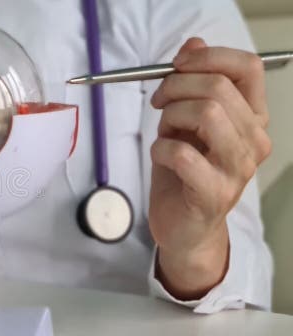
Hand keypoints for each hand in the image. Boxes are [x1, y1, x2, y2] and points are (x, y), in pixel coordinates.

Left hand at [148, 38, 271, 299]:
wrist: (184, 227)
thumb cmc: (184, 171)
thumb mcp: (184, 120)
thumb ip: (191, 83)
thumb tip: (193, 43)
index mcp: (251, 117)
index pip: (247, 68)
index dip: (208, 57)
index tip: (176, 65)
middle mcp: (253, 140)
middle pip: (219, 88)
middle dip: (176, 85)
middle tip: (158, 100)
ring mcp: (238, 168)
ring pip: (208, 114)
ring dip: (172, 114)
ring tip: (164, 129)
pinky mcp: (214, 193)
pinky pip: (182, 153)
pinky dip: (161, 147)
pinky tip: (160, 155)